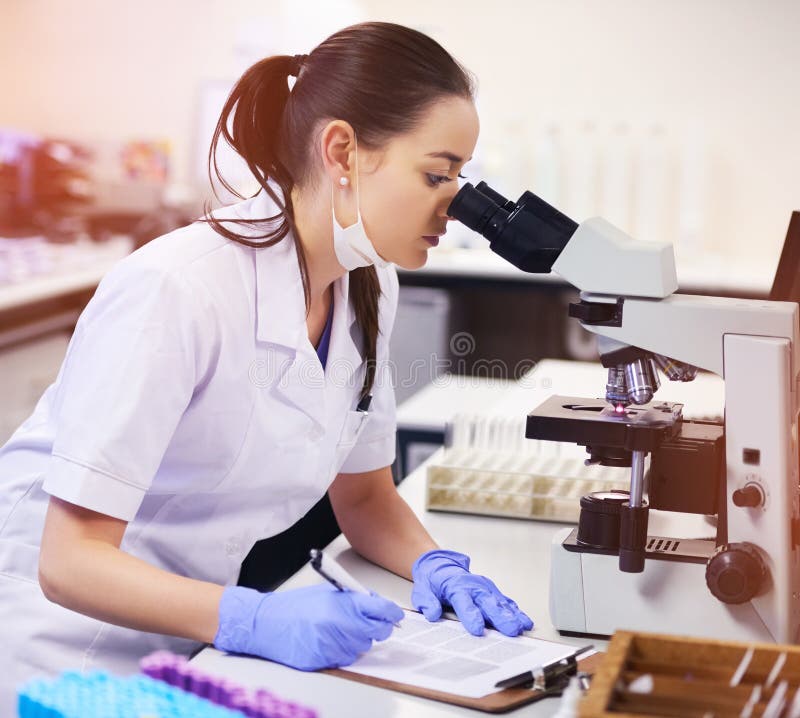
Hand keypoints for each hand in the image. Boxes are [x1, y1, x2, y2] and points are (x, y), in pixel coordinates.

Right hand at [214, 584, 403, 669]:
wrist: (264, 624)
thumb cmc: (293, 606)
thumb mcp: (326, 593)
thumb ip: (353, 598)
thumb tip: (375, 604)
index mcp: (341, 606)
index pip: (380, 610)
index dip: (391, 612)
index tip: (395, 614)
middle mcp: (338, 627)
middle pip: (377, 632)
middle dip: (377, 626)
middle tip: (369, 620)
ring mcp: (331, 647)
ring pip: (363, 647)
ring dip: (359, 638)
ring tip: (340, 628)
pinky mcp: (323, 662)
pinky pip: (346, 658)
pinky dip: (344, 650)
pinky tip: (330, 639)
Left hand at [411, 549, 532, 636]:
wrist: (439, 566)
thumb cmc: (432, 580)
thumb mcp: (422, 590)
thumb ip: (427, 602)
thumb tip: (431, 613)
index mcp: (456, 587)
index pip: (464, 602)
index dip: (471, 616)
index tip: (478, 630)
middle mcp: (473, 587)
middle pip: (488, 603)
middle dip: (500, 617)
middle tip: (510, 630)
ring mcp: (484, 588)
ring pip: (500, 603)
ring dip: (511, 615)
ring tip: (521, 627)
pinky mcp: (491, 592)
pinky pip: (505, 602)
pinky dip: (515, 611)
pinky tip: (524, 621)